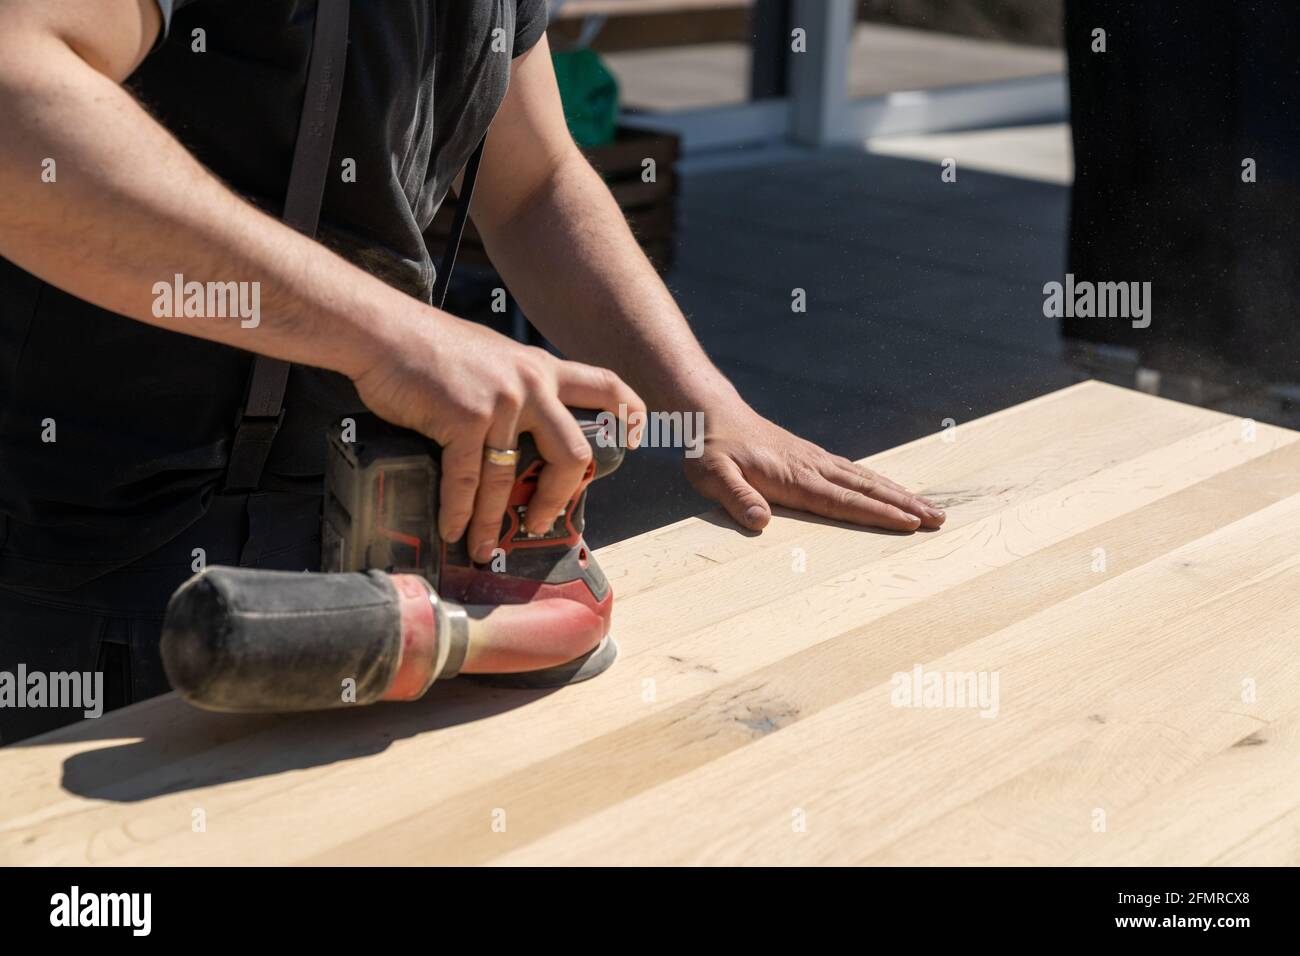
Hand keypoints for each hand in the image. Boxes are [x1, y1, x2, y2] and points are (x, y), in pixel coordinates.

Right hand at [353, 309, 643, 561]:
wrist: (384, 332)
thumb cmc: (429, 346)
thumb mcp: (492, 356)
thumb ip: (515, 387)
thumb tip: (517, 433)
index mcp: (541, 369)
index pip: (605, 386)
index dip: (629, 414)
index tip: (636, 438)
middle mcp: (530, 385)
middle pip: (574, 451)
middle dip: (561, 495)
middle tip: (544, 520)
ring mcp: (500, 403)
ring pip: (512, 478)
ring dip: (494, 521)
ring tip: (484, 546)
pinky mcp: (465, 419)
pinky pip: (468, 480)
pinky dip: (458, 512)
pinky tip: (452, 530)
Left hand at [684, 402, 944, 532]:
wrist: (710, 412)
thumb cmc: (708, 448)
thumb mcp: (711, 475)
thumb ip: (735, 497)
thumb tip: (760, 521)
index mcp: (793, 477)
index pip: (843, 501)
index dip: (877, 514)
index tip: (909, 524)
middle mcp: (812, 466)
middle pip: (867, 488)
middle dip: (904, 505)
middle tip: (939, 520)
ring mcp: (814, 459)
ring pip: (865, 478)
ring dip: (899, 494)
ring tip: (929, 510)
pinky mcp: (810, 456)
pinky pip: (852, 472)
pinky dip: (878, 482)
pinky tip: (889, 490)